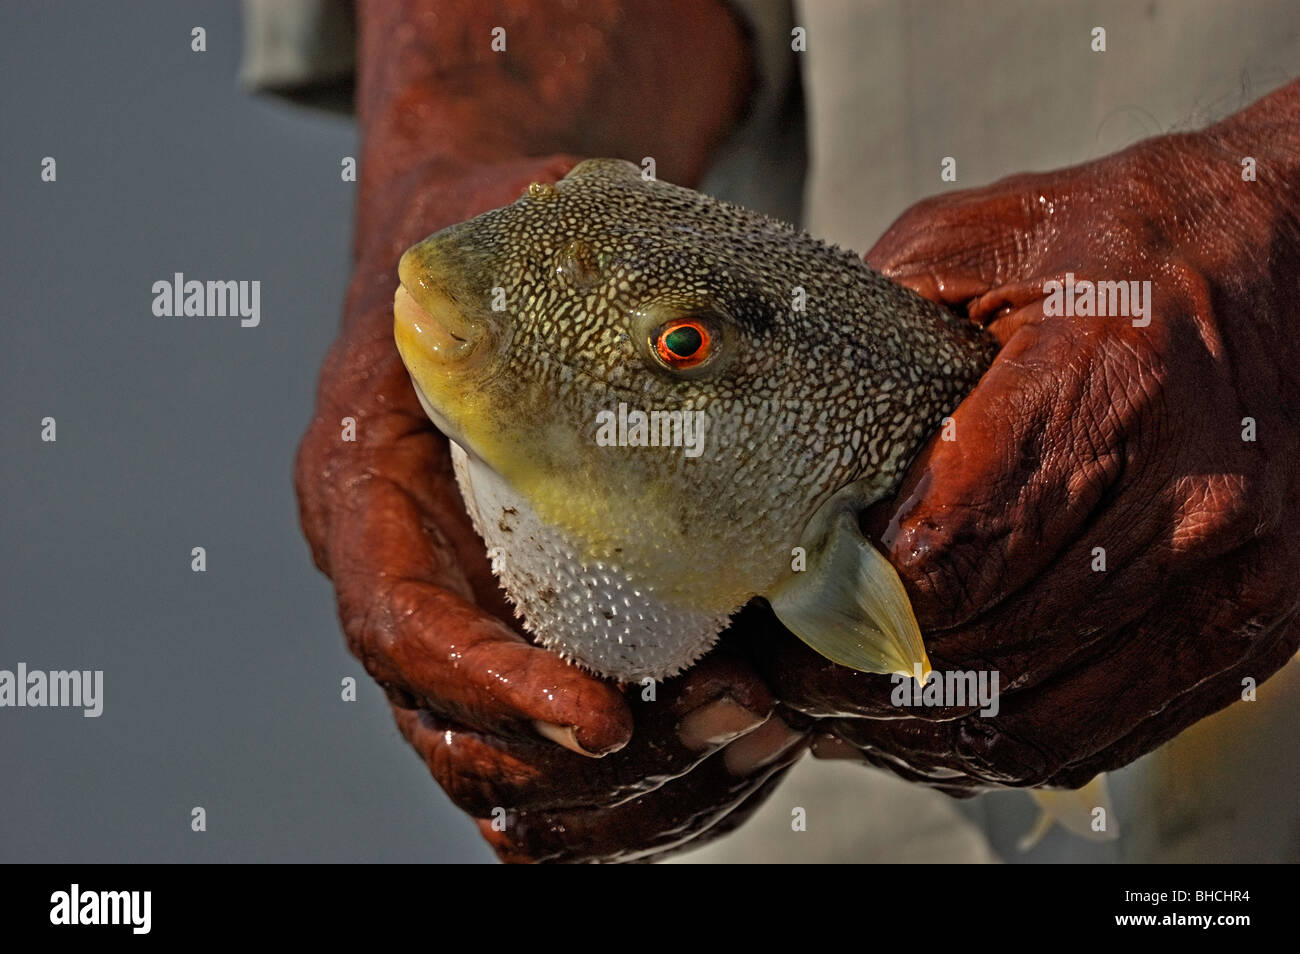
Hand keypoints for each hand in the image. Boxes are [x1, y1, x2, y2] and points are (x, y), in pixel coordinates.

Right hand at [294, 0, 811, 861]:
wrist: (479, 275)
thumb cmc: (485, 247)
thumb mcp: (495, 228)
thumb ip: (535, 248)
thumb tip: (638, 267)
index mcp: (369, 490)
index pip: (402, 627)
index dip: (492, 688)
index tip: (600, 720)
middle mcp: (404, 581)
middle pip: (460, 739)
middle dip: (594, 766)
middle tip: (731, 715)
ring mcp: (464, 629)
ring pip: (517, 784)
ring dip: (640, 792)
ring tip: (758, 728)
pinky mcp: (525, 653)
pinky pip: (564, 778)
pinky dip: (650, 797)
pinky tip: (739, 753)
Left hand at [744, 80, 1299, 792]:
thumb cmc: (1131, 238)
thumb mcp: (979, 243)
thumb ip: (872, 336)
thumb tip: (774, 436)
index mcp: (1109, 384)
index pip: (947, 557)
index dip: (838, 612)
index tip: (771, 619)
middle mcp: (1187, 500)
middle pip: (981, 652)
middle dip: (853, 684)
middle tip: (775, 676)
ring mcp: (1231, 578)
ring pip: (1035, 718)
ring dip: (915, 737)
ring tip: (836, 713)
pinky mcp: (1250, 627)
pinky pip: (1101, 733)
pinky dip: (999, 750)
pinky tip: (931, 726)